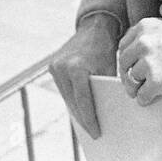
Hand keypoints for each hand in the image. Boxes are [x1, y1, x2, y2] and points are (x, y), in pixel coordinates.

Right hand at [49, 15, 118, 137]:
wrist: (94, 27)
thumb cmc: (106, 48)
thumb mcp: (109, 69)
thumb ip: (106, 89)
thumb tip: (109, 114)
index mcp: (76, 67)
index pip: (83, 100)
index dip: (90, 119)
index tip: (96, 133)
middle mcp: (61, 67)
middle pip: (73, 102)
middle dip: (83, 118)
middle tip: (94, 133)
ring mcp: (54, 66)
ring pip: (67, 97)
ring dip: (77, 110)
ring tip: (88, 125)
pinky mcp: (52, 66)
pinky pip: (64, 89)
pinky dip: (73, 99)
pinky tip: (81, 110)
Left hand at [117, 18, 161, 105]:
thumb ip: (149, 40)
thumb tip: (135, 58)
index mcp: (144, 27)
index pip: (123, 46)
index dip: (127, 60)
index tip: (129, 68)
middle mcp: (143, 42)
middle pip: (123, 64)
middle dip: (128, 76)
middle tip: (134, 84)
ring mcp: (149, 62)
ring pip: (132, 80)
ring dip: (139, 87)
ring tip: (149, 89)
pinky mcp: (157, 81)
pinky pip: (142, 95)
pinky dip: (147, 99)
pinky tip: (154, 97)